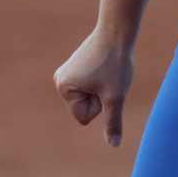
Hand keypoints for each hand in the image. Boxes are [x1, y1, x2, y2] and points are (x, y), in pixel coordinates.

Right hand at [54, 29, 136, 146]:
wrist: (117, 32)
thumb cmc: (116, 63)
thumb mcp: (115, 97)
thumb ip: (113, 121)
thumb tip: (114, 144)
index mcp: (63, 88)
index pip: (85, 118)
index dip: (100, 105)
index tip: (104, 84)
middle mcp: (60, 80)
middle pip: (85, 108)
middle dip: (100, 96)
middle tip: (106, 75)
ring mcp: (66, 73)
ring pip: (89, 97)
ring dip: (101, 88)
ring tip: (105, 69)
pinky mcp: (75, 67)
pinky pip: (90, 86)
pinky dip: (101, 79)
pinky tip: (103, 63)